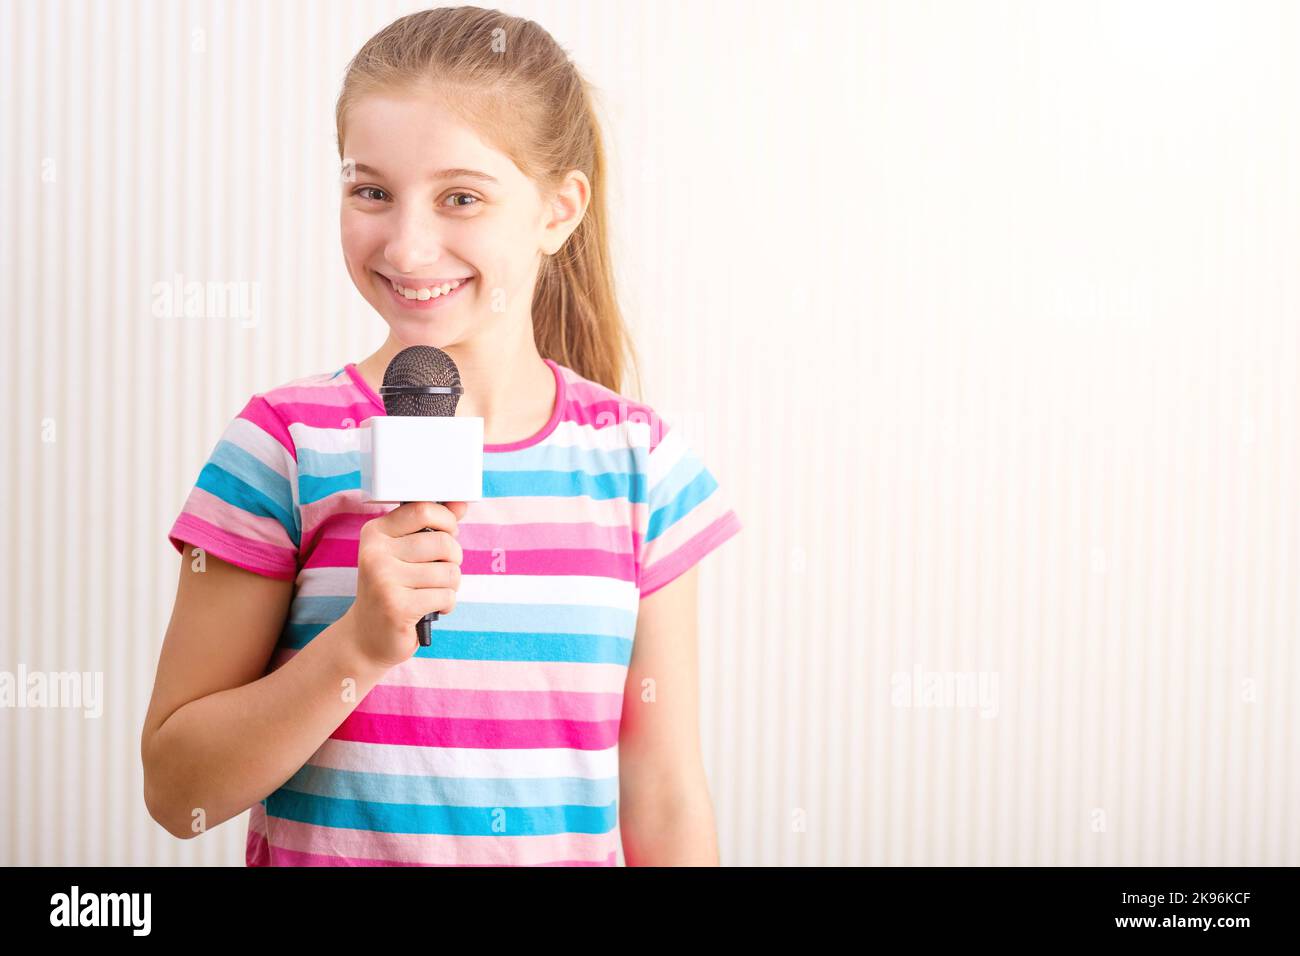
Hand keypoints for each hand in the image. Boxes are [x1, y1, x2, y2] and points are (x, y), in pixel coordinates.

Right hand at [342, 500, 467, 668]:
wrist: (366, 637)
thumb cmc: (394, 589)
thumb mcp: (407, 553)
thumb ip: (433, 526)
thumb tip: (461, 503)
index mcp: (376, 533)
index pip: (423, 509)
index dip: (447, 522)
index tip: (447, 535)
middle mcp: (375, 553)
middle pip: (443, 542)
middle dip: (454, 559)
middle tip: (440, 572)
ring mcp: (383, 580)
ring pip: (448, 571)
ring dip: (450, 586)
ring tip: (433, 593)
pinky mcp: (397, 607)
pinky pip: (446, 596)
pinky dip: (447, 604)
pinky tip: (432, 608)